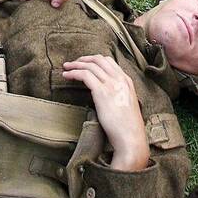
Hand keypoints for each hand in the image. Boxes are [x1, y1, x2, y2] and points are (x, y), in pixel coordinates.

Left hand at [61, 56, 149, 171]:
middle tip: (73, 63)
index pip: (109, 62)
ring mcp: (111, 84)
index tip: (84, 64)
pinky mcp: (101, 92)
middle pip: (99, 60)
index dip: (94, 60)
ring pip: (90, 65)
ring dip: (75, 64)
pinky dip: (73, 73)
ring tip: (66, 67)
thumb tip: (106, 95)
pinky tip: (66, 76)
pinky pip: (84, 75)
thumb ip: (118, 95)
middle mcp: (119, 79)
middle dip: (84, 59)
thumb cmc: (128, 127)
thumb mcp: (127, 105)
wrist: (131, 138)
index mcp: (127, 81)